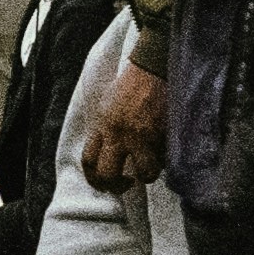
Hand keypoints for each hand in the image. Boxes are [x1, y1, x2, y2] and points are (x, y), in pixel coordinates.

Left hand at [80, 65, 167, 193]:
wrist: (151, 69)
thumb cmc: (129, 85)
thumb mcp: (106, 105)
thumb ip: (104, 129)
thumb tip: (106, 152)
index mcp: (102, 126)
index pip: (88, 161)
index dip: (94, 179)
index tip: (103, 184)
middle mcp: (118, 135)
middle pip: (109, 175)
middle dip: (117, 186)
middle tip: (126, 183)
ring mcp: (142, 137)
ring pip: (145, 173)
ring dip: (148, 174)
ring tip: (150, 165)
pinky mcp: (163, 135)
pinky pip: (164, 158)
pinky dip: (165, 158)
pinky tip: (163, 149)